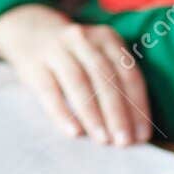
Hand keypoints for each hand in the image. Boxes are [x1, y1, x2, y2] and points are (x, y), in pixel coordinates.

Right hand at [0, 4, 151, 144]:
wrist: (30, 31)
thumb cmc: (75, 55)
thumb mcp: (98, 54)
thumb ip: (115, 81)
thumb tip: (133, 128)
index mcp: (107, 38)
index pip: (128, 73)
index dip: (138, 105)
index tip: (142, 134)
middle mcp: (83, 39)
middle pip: (105, 78)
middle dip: (117, 113)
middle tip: (124, 142)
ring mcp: (57, 50)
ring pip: (79, 82)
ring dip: (93, 114)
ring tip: (102, 140)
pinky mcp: (34, 65)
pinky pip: (49, 91)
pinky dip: (62, 113)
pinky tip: (73, 132)